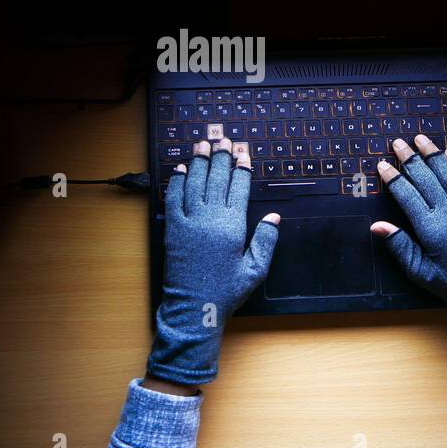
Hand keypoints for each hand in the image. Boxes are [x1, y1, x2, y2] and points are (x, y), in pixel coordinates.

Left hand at [146, 138, 280, 386]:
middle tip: (223, 139)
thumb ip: (265, 241)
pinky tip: (181, 168)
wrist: (194, 308)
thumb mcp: (255, 270)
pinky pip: (173, 198)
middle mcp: (211, 218)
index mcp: (233, 226)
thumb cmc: (226, 292)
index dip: (241, 167)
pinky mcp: (172, 229)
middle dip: (221, 157)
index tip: (243, 152)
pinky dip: (177, 181)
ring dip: (199, 161)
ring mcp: (189, 221)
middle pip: (217, 178)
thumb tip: (274, 217)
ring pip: (195, 183)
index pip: (239, 187)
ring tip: (203, 144)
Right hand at [371, 135, 446, 345]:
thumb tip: (377, 226)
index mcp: (431, 230)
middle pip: (426, 178)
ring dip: (433, 153)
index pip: (407, 195)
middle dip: (410, 158)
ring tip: (421, 139)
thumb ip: (399, 246)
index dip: (393, 178)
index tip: (383, 165)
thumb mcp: (421, 272)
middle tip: (398, 143)